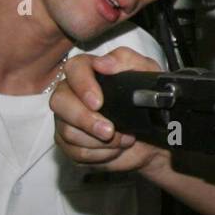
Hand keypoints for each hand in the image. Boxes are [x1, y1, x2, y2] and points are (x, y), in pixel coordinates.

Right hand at [50, 50, 166, 174]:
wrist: (154, 137)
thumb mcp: (148, 75)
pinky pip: (76, 152)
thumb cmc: (148, 101)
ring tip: (124, 138)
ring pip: (68, 131)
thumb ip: (127, 60)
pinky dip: (101, 154)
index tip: (98, 102)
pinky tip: (115, 149)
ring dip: (100, 141)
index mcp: (89, 72)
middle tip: (109, 130)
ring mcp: (68, 120)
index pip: (74, 69)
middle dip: (85, 119)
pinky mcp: (70, 143)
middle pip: (60, 102)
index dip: (82, 84)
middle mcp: (72, 94)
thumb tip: (102, 63)